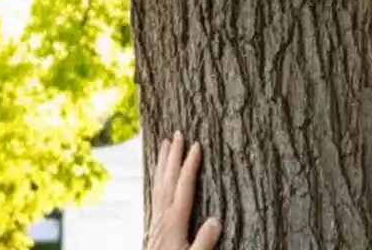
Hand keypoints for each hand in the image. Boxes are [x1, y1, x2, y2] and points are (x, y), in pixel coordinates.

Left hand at [145, 131, 221, 249]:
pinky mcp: (155, 221)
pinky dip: (158, 176)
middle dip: (174, 155)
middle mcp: (164, 213)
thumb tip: (216, 220)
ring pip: (159, 182)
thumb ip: (204, 241)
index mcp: (175, 220)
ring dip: (164, 161)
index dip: (190, 165)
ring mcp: (157, 216)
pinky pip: (155, 190)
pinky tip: (160, 171)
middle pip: (169, 178)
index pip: (184, 186)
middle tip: (178, 132)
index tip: (197, 145)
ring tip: (165, 142)